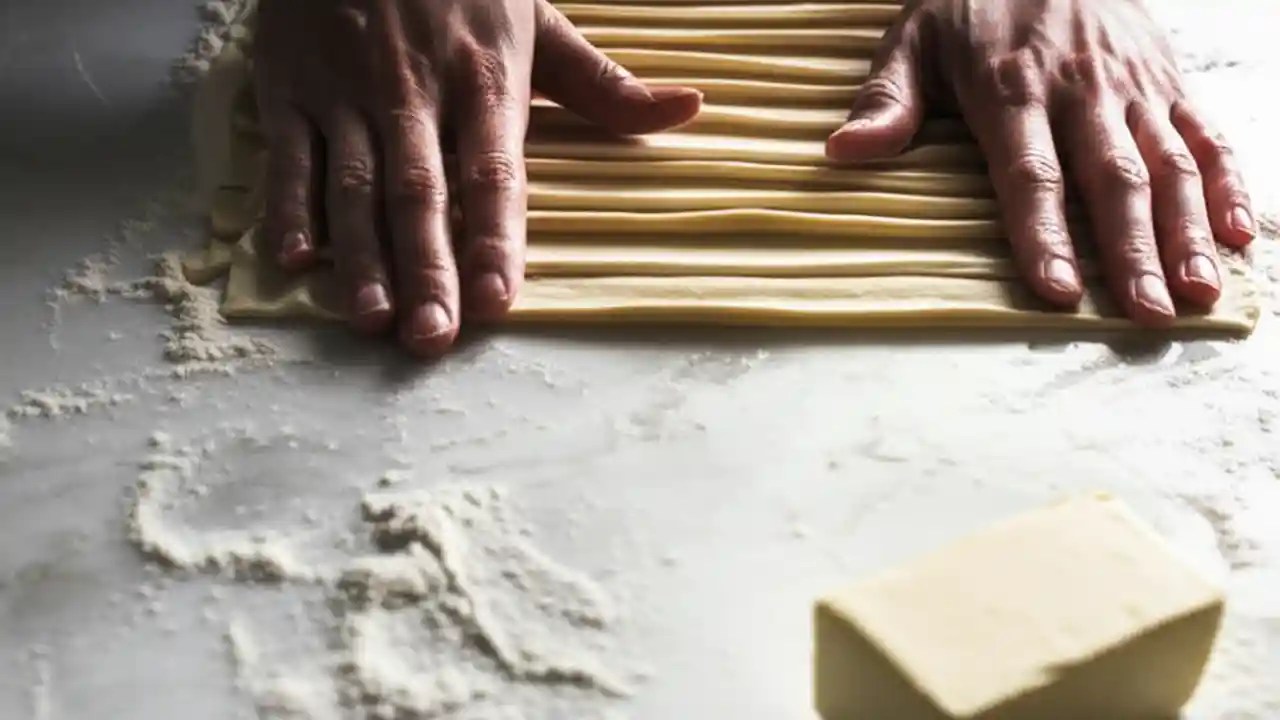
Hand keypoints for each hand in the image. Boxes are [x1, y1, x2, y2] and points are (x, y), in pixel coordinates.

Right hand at [254, 0, 701, 355]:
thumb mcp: (537, 20)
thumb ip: (603, 82)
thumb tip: (689, 110)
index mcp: (484, 80)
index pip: (494, 171)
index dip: (496, 238)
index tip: (498, 301)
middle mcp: (414, 92)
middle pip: (422, 191)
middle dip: (426, 268)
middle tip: (432, 338)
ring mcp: (346, 90)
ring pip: (354, 182)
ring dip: (360, 254)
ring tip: (371, 318)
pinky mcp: (290, 85)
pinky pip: (288, 153)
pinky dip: (288, 205)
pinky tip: (294, 260)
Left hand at [827, 0, 1254, 324]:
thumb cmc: (970, 1)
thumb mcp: (914, 37)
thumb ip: (886, 100)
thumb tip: (841, 153)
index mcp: (1013, 89)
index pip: (1030, 174)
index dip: (1044, 235)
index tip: (1057, 292)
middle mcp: (1082, 92)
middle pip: (1111, 180)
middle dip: (1132, 251)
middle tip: (1146, 314)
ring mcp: (1133, 88)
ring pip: (1169, 163)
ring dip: (1188, 230)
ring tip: (1198, 292)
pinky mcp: (1168, 82)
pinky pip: (1206, 133)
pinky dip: (1230, 181)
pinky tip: (1243, 233)